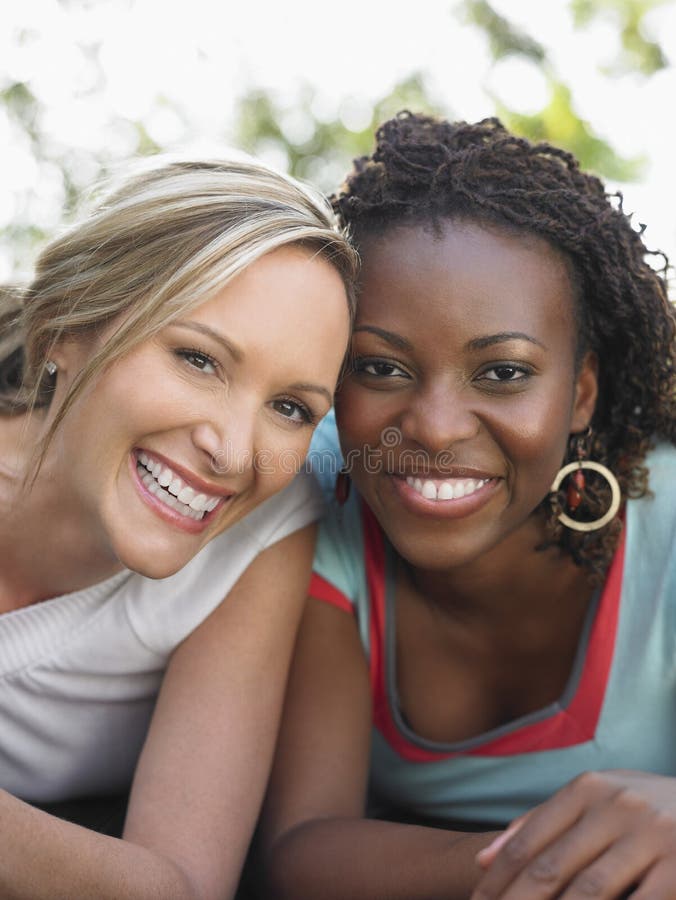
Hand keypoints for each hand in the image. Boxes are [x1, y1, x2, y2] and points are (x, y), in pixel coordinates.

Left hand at [471, 770, 675, 898]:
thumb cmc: (645, 808)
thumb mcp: (598, 798)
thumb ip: (543, 821)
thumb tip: (485, 857)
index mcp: (588, 788)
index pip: (529, 839)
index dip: (497, 879)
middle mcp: (616, 807)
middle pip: (550, 868)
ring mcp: (652, 836)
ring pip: (588, 892)